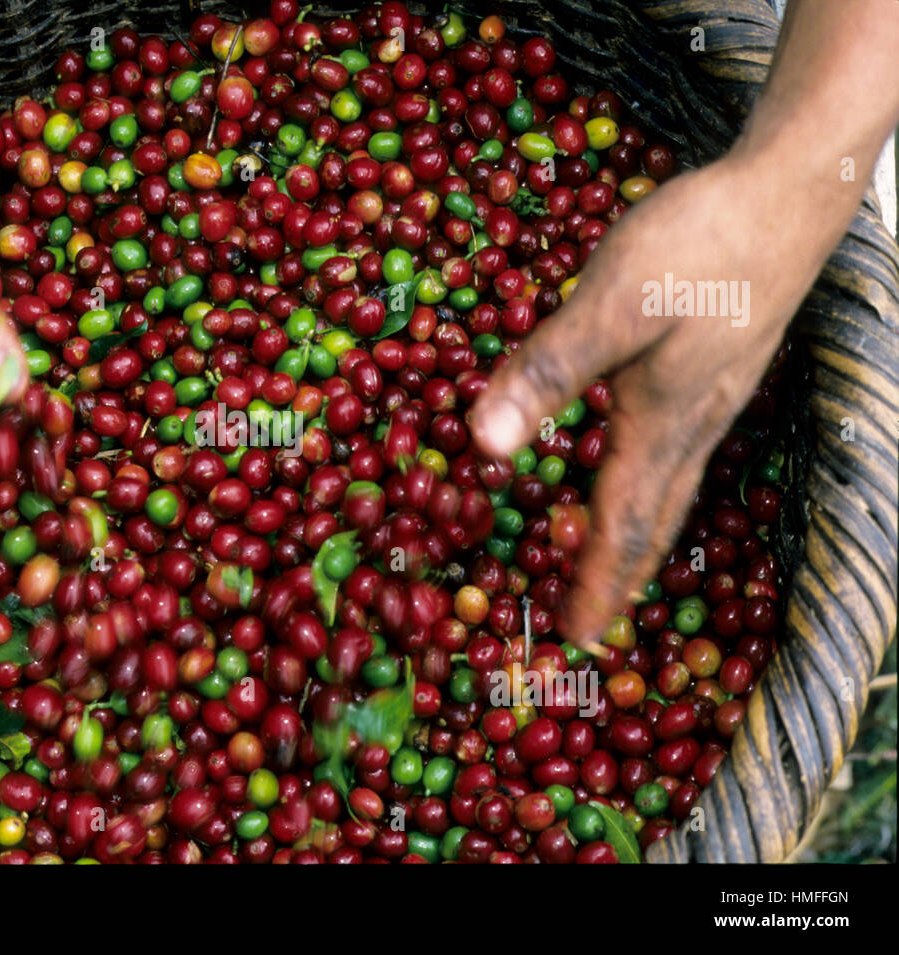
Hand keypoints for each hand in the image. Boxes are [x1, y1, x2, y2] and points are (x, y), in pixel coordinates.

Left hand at [469, 154, 825, 646]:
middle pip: (654, 521)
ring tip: (613, 565)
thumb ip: (548, 372)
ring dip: (638, 536)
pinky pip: (681, 453)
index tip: (577, 638)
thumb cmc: (700, 245)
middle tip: (592, 625)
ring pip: (672, 489)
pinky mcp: (719, 365)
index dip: (597, 584)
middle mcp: (693, 424)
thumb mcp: (611, 304)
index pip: (621, 525)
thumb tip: (486, 448)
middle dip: (620, 577)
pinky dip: (654, 486)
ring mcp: (714, 397)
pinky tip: (645, 466)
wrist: (791, 192)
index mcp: (660, 423)